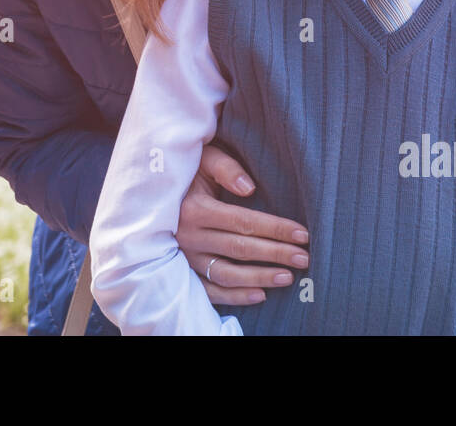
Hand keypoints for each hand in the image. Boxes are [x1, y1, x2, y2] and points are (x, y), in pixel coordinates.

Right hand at [176, 143, 309, 305]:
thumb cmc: (186, 171)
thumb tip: (249, 188)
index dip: (275, 229)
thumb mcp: (202, 159)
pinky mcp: (182, 270)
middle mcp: (188, 236)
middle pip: (240, 249)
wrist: (151, 190)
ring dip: (259, 278)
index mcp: (195, 209)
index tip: (302, 234)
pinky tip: (260, 295)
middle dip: (275, 254)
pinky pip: (209, 290)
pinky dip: (235, 296)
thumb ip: (226, 168)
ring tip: (288, 277)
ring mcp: (184, 257)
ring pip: (226, 273)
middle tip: (304, 258)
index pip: (243, 222)